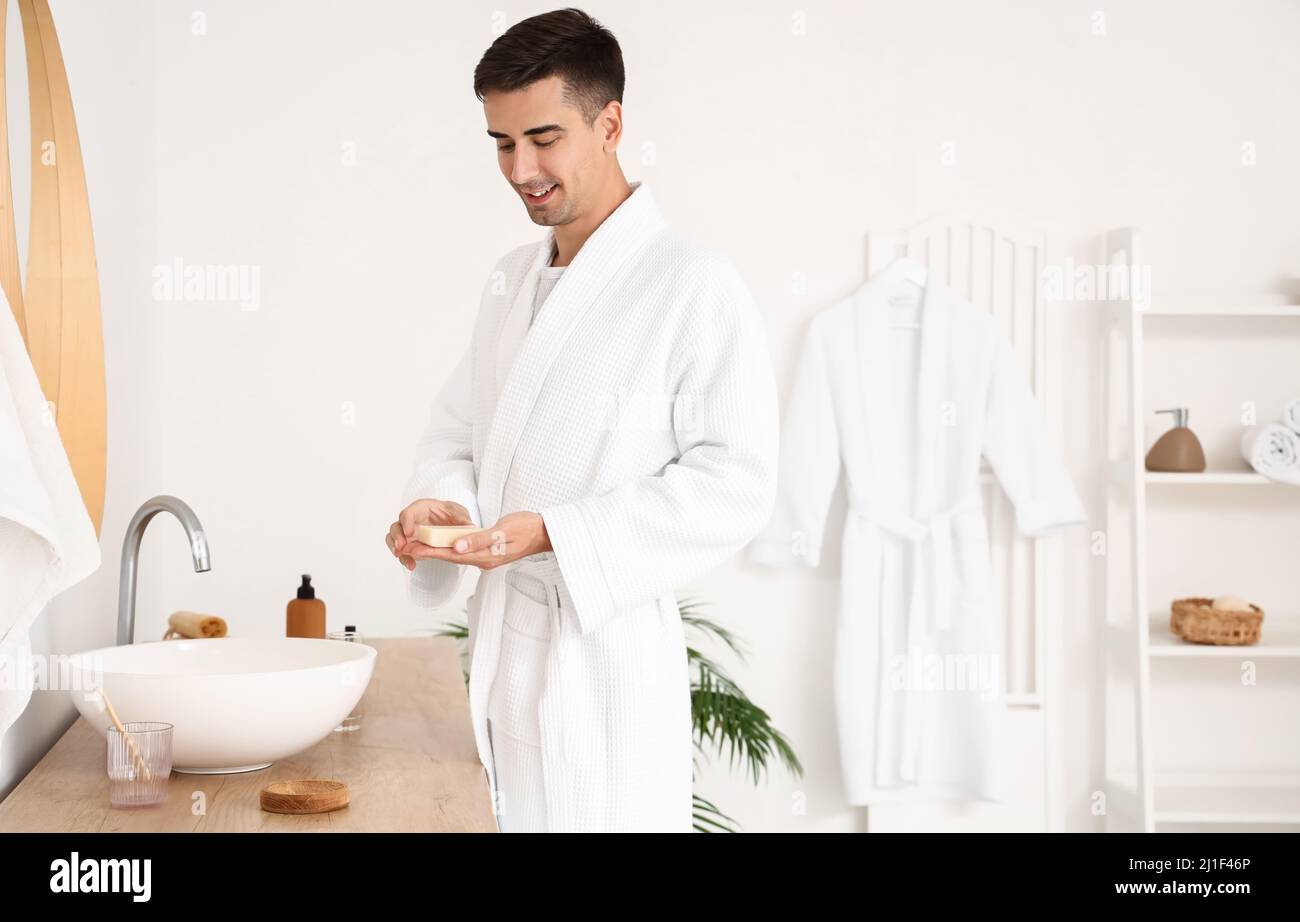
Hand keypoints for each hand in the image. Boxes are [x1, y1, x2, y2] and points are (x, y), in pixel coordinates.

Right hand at [387, 499, 473, 571]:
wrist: (452, 523)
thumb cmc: (451, 514)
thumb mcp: (460, 514)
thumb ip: (463, 520)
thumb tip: (470, 527)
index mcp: (421, 508)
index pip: (409, 513)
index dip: (406, 522)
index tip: (409, 533)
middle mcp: (412, 520)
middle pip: (396, 526)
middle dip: (396, 537)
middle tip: (401, 548)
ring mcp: (409, 533)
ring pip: (394, 539)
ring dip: (396, 549)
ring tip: (404, 558)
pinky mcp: (411, 545)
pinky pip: (403, 552)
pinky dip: (405, 559)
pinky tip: (411, 565)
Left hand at [398, 511, 551, 570]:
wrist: (544, 533)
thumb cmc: (526, 528)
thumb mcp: (503, 531)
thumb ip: (480, 539)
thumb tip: (457, 547)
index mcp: (485, 556)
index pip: (451, 554)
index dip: (430, 551)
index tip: (412, 549)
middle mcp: (483, 560)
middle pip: (450, 557)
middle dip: (428, 553)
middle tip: (405, 549)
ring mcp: (486, 558)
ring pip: (455, 555)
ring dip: (436, 552)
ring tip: (417, 548)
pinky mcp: (489, 553)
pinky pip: (464, 553)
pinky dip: (449, 549)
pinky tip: (442, 545)